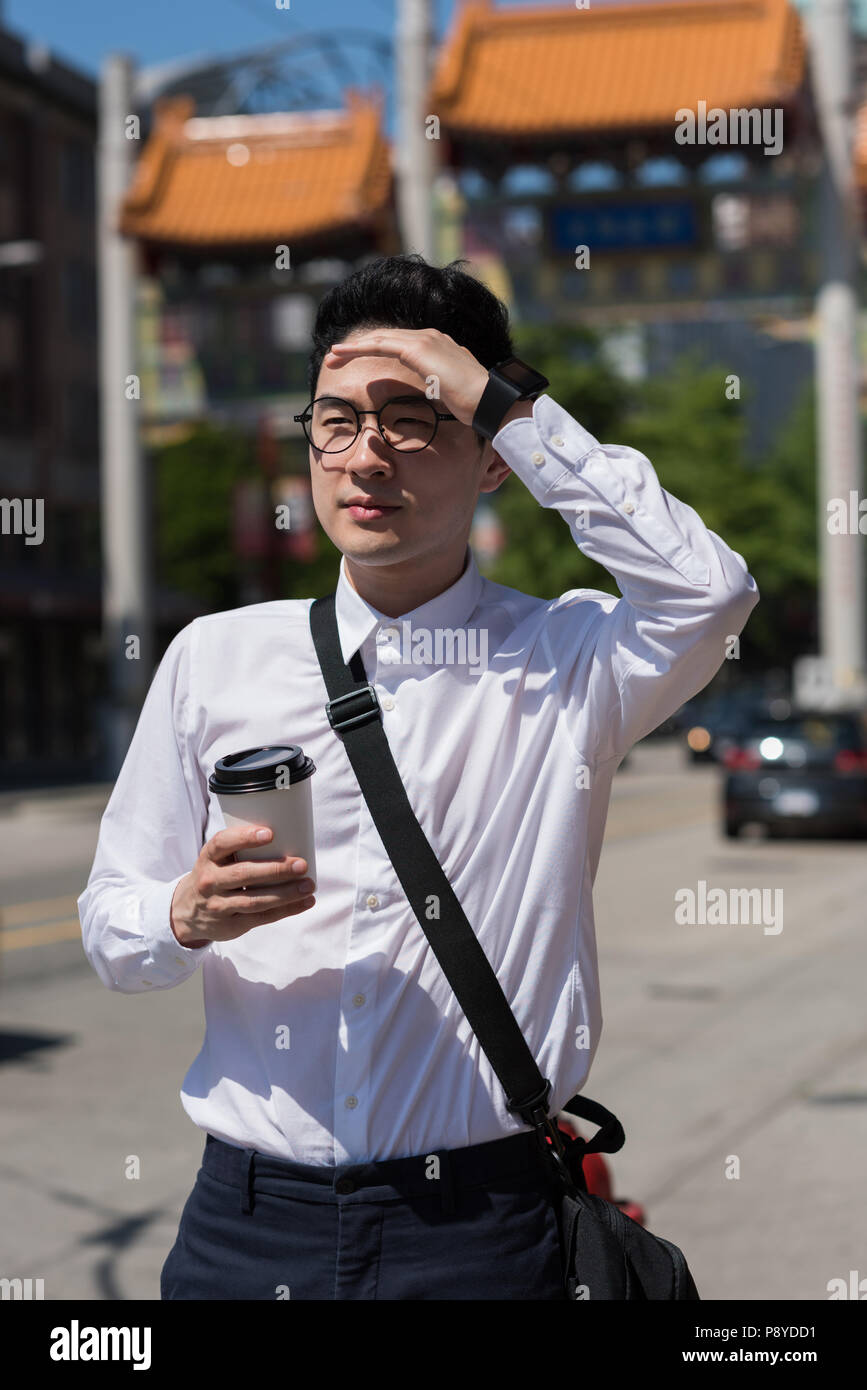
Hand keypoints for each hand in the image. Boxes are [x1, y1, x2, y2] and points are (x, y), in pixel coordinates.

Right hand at [170, 826, 315, 947]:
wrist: (185, 912)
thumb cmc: (214, 876)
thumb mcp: (215, 860)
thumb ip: (241, 850)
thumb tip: (291, 839)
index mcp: (208, 858)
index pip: (222, 843)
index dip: (245, 837)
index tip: (270, 833)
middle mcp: (210, 881)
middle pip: (244, 874)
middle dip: (276, 869)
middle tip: (302, 864)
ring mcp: (218, 905)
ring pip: (255, 900)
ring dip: (286, 893)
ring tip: (309, 885)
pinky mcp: (230, 925)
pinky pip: (261, 917)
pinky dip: (286, 910)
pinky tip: (305, 902)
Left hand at [323, 328, 490, 426]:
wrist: (489, 402)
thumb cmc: (475, 406)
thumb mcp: (450, 396)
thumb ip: (437, 392)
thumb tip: (430, 403)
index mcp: (439, 348)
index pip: (400, 345)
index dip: (376, 351)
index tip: (358, 364)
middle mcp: (432, 338)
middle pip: (386, 338)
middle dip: (359, 347)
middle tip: (336, 357)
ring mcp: (426, 340)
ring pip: (380, 339)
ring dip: (353, 348)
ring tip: (332, 357)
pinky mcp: (419, 349)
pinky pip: (381, 345)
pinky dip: (359, 349)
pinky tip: (341, 354)